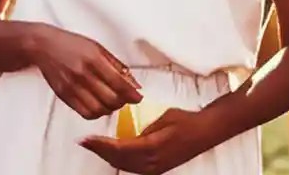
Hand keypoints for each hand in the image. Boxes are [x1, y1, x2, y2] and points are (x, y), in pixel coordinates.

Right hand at [30, 23, 141, 119]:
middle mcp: (83, 74)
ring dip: (110, 109)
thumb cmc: (72, 44)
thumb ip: (117, 65)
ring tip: (112, 101)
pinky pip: (85, 113)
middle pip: (111, 99)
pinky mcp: (64, 96)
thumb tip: (133, 83)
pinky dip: (96, 113)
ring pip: (99, 110)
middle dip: (123, 102)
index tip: (138, 97)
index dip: (132, 94)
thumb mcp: (98, 48)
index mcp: (94, 59)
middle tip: (125, 98)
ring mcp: (72, 87)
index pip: (119, 84)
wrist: (44, 46)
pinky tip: (99, 105)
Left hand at [80, 107, 216, 173]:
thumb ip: (143, 128)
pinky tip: (111, 153)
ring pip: (123, 166)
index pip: (118, 148)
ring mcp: (154, 169)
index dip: (100, 145)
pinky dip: (118, 160)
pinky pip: (131, 167)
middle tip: (84, 141)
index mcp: (152, 148)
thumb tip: (126, 130)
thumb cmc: (185, 121)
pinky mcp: (156, 169)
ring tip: (93, 146)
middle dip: (99, 151)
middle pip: (117, 160)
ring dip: (106, 156)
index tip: (85, 138)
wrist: (204, 132)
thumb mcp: (162, 118)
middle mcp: (151, 163)